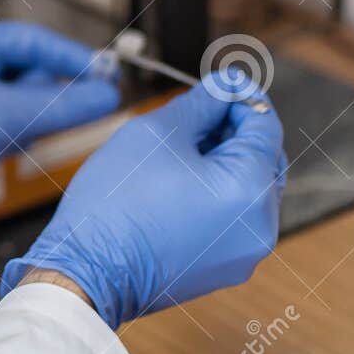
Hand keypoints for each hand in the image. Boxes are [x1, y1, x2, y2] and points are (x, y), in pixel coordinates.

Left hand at [0, 21, 119, 258]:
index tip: (108, 73)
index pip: (32, 41)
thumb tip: (108, 95)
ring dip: (38, 119)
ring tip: (26, 136)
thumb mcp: (4, 120)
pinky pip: (17, 123)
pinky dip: (24, 135)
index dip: (72, 57)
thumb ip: (61, 106)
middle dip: (54, 93)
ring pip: (28, 100)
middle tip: (97, 103)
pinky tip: (10, 150)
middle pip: (33, 71)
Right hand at [2, 73, 286, 328]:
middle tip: (197, 111)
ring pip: (246, 190)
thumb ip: (201, 104)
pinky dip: (213, 193)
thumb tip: (224, 87)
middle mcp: (260, 227)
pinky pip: (231, 219)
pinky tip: (176, 181)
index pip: (265, 127)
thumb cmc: (118, 202)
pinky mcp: (222, 268)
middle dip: (232, 130)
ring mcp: (244, 254)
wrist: (88, 270)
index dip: (242, 96)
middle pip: (262, 160)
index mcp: (251, 190)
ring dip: (222, 162)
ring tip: (178, 148)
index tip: (220, 83)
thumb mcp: (157, 133)